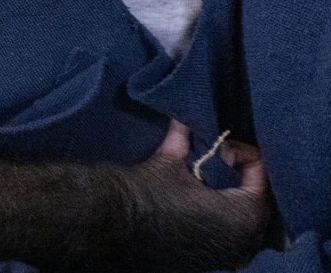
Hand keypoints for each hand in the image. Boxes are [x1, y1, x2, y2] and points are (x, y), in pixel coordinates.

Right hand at [126, 120, 270, 271]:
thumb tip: (183, 117)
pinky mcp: (206, 264)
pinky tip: (203, 204)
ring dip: (234, 202)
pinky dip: (223, 221)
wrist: (113, 224)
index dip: (245, 157)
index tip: (225, 146)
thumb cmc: (148, 192)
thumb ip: (185, 138)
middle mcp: (241, 242)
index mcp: (242, 216)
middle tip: (222, 160)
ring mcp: (224, 257)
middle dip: (243, 180)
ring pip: (245, 226)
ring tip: (213, 181)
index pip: (261, 179)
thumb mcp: (169, 161)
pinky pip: (229, 241)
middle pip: (256, 203)